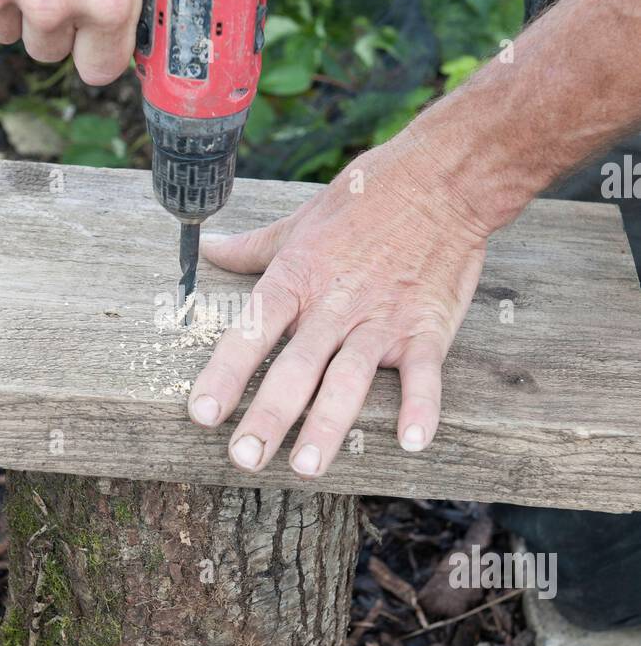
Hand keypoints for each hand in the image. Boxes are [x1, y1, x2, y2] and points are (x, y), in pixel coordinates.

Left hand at [187, 130, 489, 476]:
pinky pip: (423, 374)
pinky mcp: (427, 328)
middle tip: (244, 458)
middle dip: (269, 415)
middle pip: (295, 367)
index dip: (225, 372)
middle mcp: (334, 305)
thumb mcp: (301, 221)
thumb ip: (254, 247)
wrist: (442, 180)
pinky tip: (412, 441)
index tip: (202, 413)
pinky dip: (420, 407)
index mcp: (298, 278)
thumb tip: (209, 248)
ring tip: (307, 466)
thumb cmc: (366, 199)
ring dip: (328, 424)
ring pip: (349, 378)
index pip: (253, 330)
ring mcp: (381, 319)